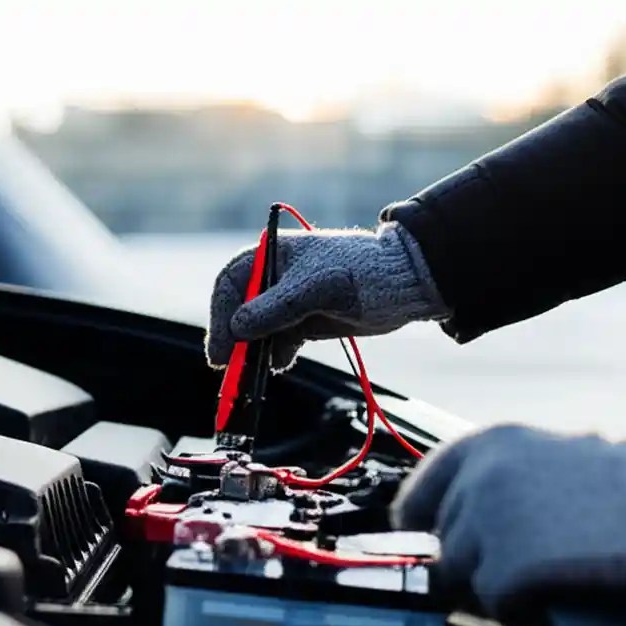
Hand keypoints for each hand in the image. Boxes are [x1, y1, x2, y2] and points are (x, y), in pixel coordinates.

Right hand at [204, 223, 446, 369]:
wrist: (404, 286)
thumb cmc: (363, 272)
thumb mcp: (317, 288)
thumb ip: (276, 308)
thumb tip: (238, 328)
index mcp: (271, 255)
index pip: (231, 284)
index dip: (221, 315)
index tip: (221, 348)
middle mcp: (274, 277)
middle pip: (238, 309)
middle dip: (233, 338)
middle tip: (229, 366)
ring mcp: (287, 301)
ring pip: (256, 330)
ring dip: (254, 351)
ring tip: (256, 370)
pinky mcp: (302, 321)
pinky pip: (277, 341)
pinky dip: (275, 354)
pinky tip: (282, 362)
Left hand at [393, 424, 625, 621]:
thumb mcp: (552, 457)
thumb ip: (502, 480)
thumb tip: (454, 521)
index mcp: (488, 444)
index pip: (420, 494)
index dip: (427, 526)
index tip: (430, 542)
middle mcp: (480, 477)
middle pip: (445, 542)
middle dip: (474, 561)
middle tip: (514, 569)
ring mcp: (491, 520)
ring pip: (462, 575)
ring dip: (494, 586)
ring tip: (538, 580)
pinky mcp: (511, 565)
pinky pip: (493, 602)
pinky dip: (517, 608)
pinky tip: (546, 598)